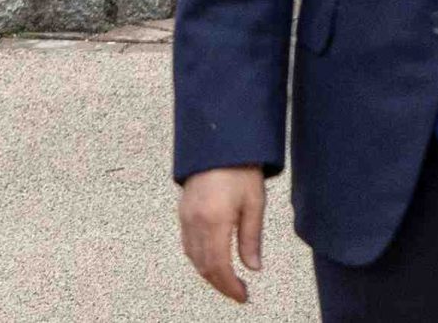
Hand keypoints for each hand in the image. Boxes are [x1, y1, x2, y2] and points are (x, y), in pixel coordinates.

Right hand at [178, 166, 266, 303]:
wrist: (219, 142)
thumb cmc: (241, 168)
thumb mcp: (255, 202)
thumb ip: (251, 238)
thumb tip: (253, 267)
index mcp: (214, 221)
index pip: (218, 266)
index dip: (230, 286)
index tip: (244, 296)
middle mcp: (195, 223)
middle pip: (203, 266)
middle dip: (221, 284)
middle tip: (239, 292)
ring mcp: (185, 218)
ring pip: (193, 258)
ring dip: (210, 273)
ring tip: (229, 280)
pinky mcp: (183, 212)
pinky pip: (188, 244)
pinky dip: (200, 259)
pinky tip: (214, 261)